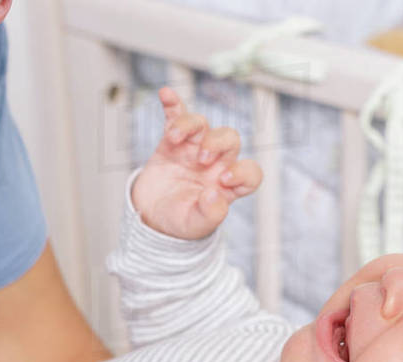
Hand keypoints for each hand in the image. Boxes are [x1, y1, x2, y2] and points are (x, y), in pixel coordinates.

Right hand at [131, 87, 262, 239]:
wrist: (152, 215)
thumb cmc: (180, 220)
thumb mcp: (195, 225)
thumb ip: (209, 215)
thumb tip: (215, 194)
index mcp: (228, 185)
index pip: (250, 172)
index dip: (244, 172)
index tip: (224, 180)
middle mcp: (216, 163)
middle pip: (230, 138)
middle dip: (218, 143)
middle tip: (201, 160)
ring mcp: (194, 149)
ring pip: (202, 125)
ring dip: (191, 126)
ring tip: (175, 139)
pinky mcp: (172, 141)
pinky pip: (176, 116)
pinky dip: (173, 104)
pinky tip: (166, 94)